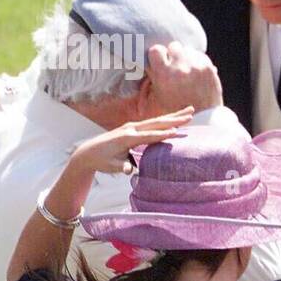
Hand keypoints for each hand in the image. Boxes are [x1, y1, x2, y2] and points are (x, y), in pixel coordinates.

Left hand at [69, 107, 192, 175]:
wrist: (89, 152)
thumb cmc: (102, 161)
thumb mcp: (112, 166)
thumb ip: (122, 167)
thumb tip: (129, 170)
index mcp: (127, 137)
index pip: (149, 136)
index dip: (163, 135)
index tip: (178, 132)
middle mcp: (131, 128)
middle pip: (157, 123)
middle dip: (174, 119)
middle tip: (190, 115)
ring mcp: (133, 126)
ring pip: (157, 120)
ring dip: (174, 115)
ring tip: (190, 110)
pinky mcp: (134, 127)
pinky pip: (153, 122)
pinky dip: (166, 119)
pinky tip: (177, 117)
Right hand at [145, 41, 222, 114]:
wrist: (201, 119)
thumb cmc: (174, 110)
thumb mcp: (155, 97)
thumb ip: (150, 78)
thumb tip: (146, 63)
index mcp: (164, 74)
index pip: (156, 50)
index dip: (158, 55)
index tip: (160, 61)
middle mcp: (180, 67)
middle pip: (174, 46)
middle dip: (173, 55)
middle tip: (174, 65)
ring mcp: (196, 66)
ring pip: (188, 50)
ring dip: (185, 57)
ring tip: (185, 69)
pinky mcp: (208, 68)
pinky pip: (200, 56)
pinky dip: (197, 61)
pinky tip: (195, 72)